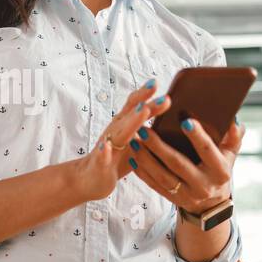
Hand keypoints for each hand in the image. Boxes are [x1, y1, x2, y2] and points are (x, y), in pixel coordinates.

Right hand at [70, 80, 172, 202]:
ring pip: (119, 133)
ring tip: (142, 111)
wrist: (89, 178)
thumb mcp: (135, 142)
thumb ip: (150, 130)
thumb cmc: (116, 158)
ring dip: (130, 122)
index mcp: (124, 124)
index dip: (145, 94)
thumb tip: (172, 123)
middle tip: (164, 97)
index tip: (157, 82)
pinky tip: (105, 147)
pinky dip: (103, 152)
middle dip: (146, 104)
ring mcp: (106, 146)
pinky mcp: (99, 164)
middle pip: (130, 114)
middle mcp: (115, 131)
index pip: (135, 105)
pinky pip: (101, 157)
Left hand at [128, 114, 244, 216]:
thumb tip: (233, 120)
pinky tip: (132, 157)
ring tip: (134, 141)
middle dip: (159, 146)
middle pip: (178, 164)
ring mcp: (187, 194)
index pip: (208, 152)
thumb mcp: (230, 154)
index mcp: (220, 171)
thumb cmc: (219, 168)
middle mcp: (203, 185)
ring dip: (145, 158)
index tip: (185, 121)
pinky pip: (154, 185)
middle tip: (144, 129)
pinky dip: (142, 171)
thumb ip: (233, 136)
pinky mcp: (172, 199)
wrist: (211, 203)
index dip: (198, 137)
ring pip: (162, 176)